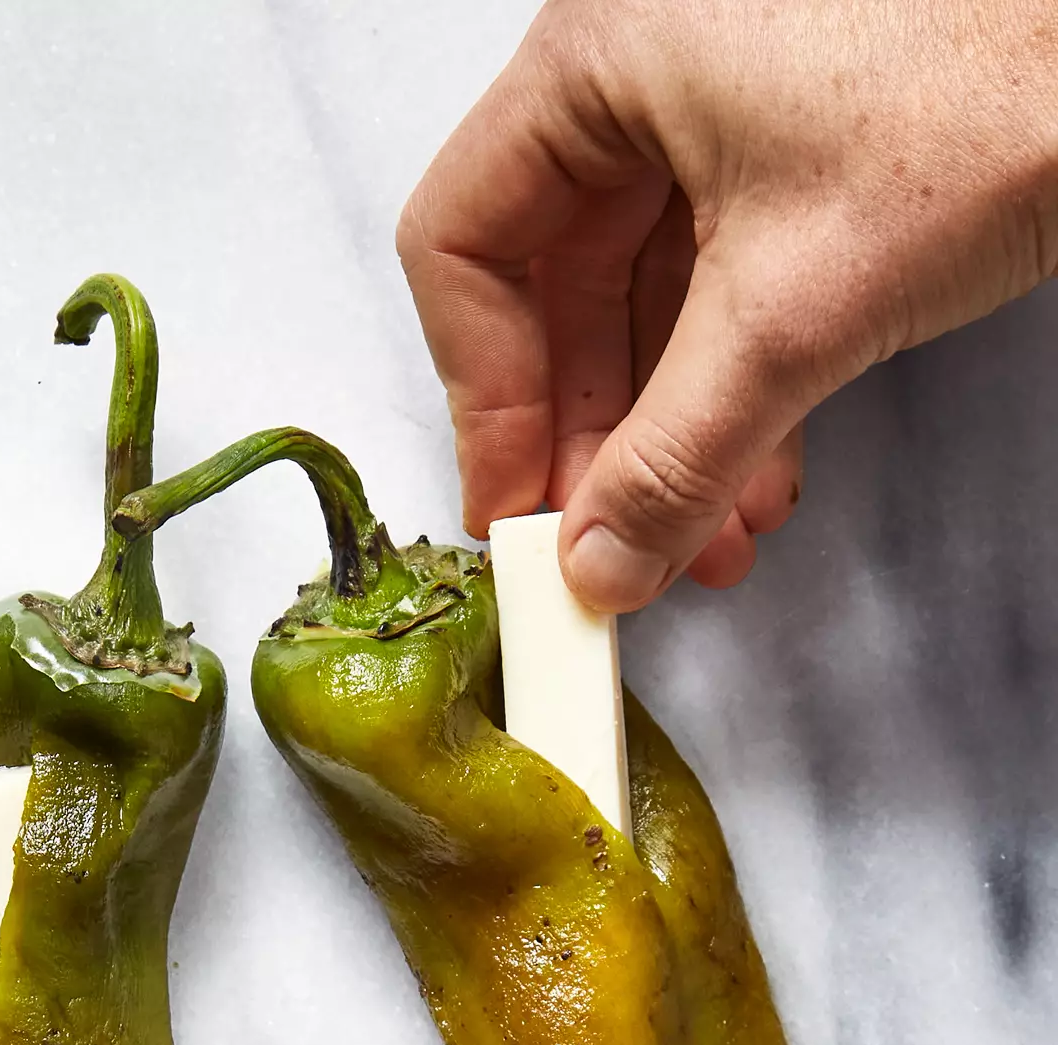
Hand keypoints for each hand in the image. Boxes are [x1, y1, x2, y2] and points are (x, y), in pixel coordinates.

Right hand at [397, 0, 1057, 609]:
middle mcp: (642, 67)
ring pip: (646, 299)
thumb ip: (675, 456)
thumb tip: (598, 565)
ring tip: (701, 540)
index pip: (464, 248)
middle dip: (592, 441)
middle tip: (606, 549)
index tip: (516, 510)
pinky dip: (733, 386)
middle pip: (555, 288)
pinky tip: (754, 477)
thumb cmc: (1001, 76)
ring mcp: (722, 96)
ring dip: (669, 435)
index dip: (484, 397)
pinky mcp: (798, 138)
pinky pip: (724, 281)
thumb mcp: (800, 308)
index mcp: (599, 58)